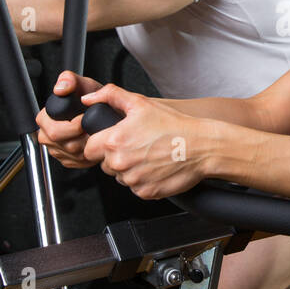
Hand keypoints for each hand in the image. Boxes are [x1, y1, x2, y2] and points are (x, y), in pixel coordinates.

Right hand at [36, 71, 103, 168]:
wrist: (100, 110)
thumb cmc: (89, 97)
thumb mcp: (81, 83)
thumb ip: (69, 80)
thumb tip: (60, 88)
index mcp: (44, 119)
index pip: (53, 130)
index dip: (72, 127)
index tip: (83, 120)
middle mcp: (47, 136)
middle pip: (64, 144)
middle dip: (82, 137)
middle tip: (92, 126)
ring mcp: (57, 150)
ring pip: (73, 154)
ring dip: (88, 144)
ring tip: (94, 132)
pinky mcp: (68, 160)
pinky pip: (78, 162)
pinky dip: (89, 154)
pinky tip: (92, 141)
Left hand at [80, 83, 208, 198]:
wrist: (201, 147)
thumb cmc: (174, 125)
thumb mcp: (141, 103)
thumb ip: (110, 96)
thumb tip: (88, 99)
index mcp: (114, 141)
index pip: (89, 149)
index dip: (99, 144)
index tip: (113, 141)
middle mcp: (120, 163)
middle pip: (105, 164)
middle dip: (116, 156)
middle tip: (138, 146)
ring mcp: (133, 180)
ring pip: (120, 177)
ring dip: (129, 169)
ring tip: (149, 155)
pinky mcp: (145, 193)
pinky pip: (136, 188)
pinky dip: (143, 180)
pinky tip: (156, 167)